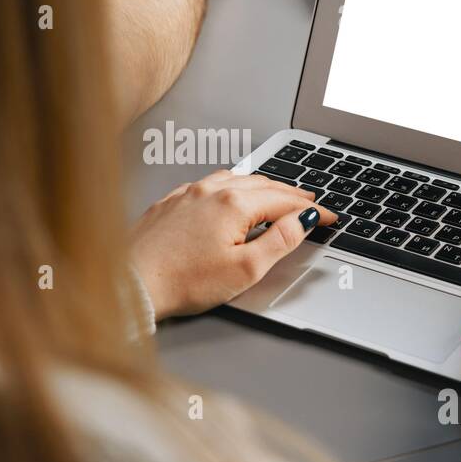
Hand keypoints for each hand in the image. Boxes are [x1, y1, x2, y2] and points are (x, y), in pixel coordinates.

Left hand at [130, 170, 335, 319]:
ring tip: (276, 197)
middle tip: (310, 204)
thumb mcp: (245, 268)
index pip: (285, 201)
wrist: (131, 282)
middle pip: (263, 184)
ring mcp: (187, 194)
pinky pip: (209, 185)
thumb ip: (280, 241)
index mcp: (234, 203)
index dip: (312, 210)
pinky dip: (231, 187)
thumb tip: (304, 221)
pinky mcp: (170, 202)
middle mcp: (210, 190)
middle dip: (290, 194)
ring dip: (261, 187)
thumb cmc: (182, 281)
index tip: (329, 217)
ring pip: (235, 180)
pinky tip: (230, 196)